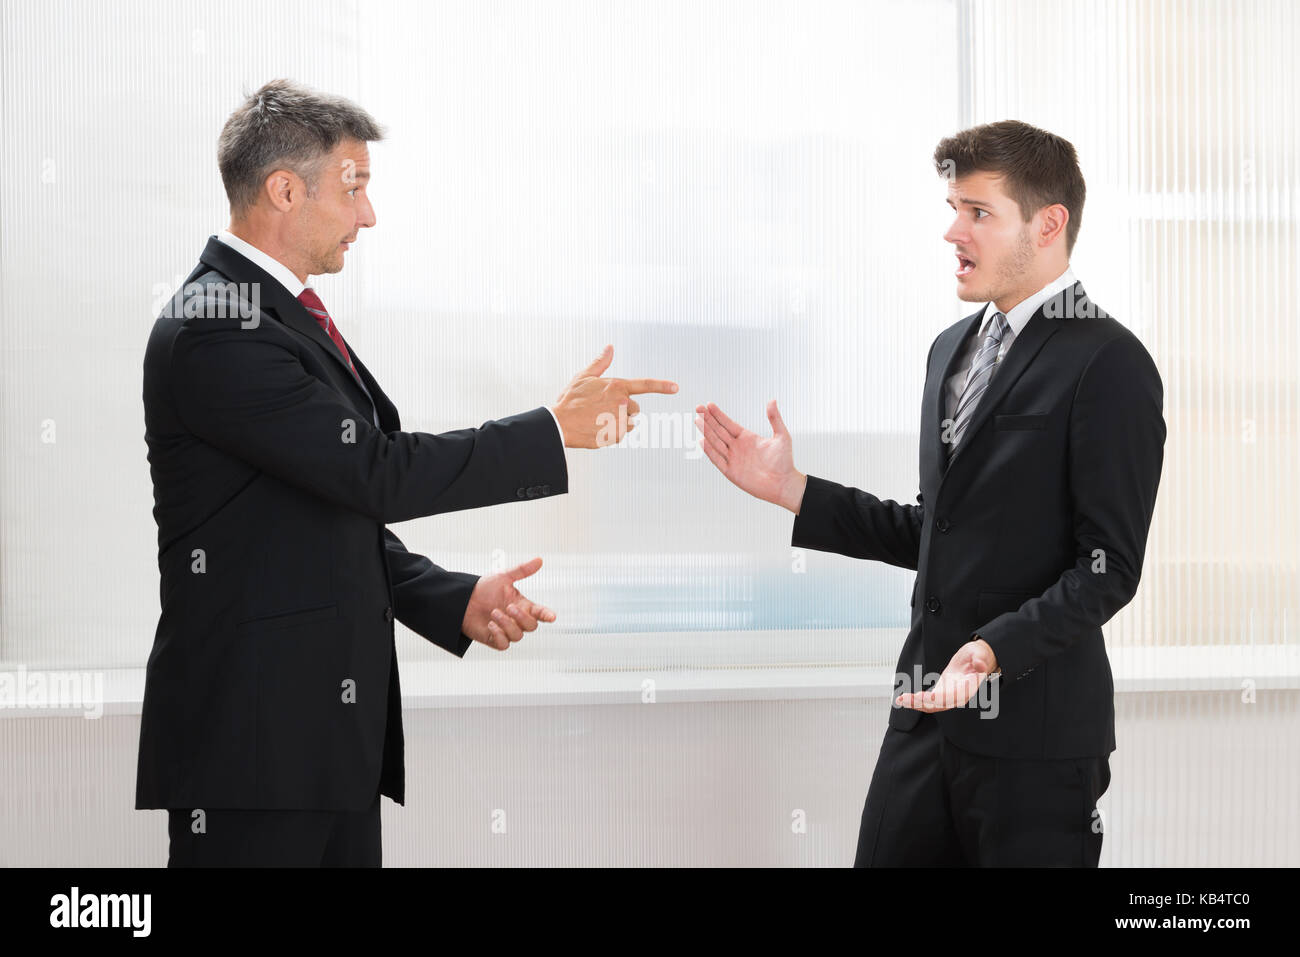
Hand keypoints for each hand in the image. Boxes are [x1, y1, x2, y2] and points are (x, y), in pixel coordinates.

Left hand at [461, 556, 555, 649]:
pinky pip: (504, 644)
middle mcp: (516, 620)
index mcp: (522, 605)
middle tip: (509, 607)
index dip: (546, 615)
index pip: (539, 612)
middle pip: (531, 626)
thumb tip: (539, 560)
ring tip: (494, 613)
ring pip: (518, 635)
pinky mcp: (495, 639)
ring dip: (507, 624)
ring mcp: (506, 630)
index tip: (552, 616)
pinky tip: (490, 625)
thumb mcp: (503, 577)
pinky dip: (499, 635)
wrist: (462, 600)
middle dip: (522, 617)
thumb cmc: (483, 589)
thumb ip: (522, 570)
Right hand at [551, 345, 677, 448]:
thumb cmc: (571, 399)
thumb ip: (601, 363)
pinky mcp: (616, 436)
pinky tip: (598, 428)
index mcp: (617, 386)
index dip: (662, 386)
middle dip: (624, 409)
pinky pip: (621, 435)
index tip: (675, 388)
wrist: (560, 423)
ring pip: (629, 422)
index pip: (645, 384)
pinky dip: (612, 433)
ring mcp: (620, 420)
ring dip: (619, 422)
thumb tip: (610, 347)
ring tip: (599, 419)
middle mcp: (622, 403)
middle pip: (635, 408)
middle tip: (603, 409)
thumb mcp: (584, 377)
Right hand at [694, 400, 806, 513]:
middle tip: (698, 407)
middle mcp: (737, 447)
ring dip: (706, 432)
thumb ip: (775, 418)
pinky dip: (710, 451)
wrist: (784, 483)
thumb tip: (772, 401)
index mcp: (747, 438)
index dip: (718, 415)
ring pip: (716, 443)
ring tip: (697, 420)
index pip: (728, 424)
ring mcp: (733, 459)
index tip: (709, 405)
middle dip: (708, 419)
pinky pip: (718, 460)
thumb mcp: (782, 436)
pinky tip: (702, 441)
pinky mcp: (731, 472)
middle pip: (718, 431)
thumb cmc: (785, 462)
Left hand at [895, 638, 998, 711]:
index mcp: (968, 687)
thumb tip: (980, 665)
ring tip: (900, 700)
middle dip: (922, 702)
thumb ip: (980, 659)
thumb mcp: (980, 653)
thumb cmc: (978, 656)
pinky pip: (928, 702)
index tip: (928, 697)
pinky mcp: (941, 693)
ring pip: (932, 706)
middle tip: (905, 698)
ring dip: (916, 704)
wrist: (977, 660)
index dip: (941, 698)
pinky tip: (903, 699)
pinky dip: (916, 702)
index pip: (954, 696)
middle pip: (939, 704)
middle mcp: (958, 696)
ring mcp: (949, 696)